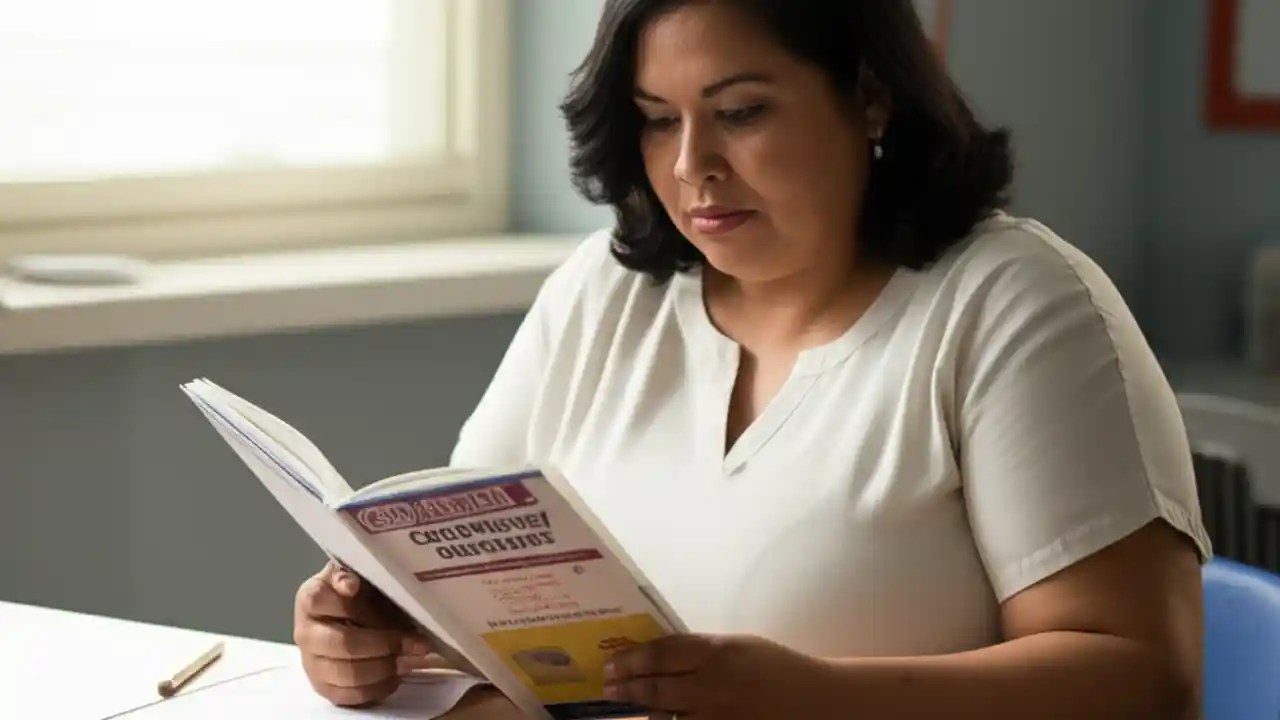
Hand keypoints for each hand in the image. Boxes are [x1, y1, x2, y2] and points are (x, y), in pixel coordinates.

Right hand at [294, 561, 440, 705]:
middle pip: (343, 644)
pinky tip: (395, 675)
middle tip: (417, 643)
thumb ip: (357, 574)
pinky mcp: (323, 686)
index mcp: (311, 597)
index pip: (322, 601)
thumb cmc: (361, 592)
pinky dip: (377, 688)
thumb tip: (349, 584)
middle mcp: (305, 632)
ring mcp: (311, 662)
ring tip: (410, 659)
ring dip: (385, 668)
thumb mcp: (362, 574)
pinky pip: (349, 696)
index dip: (357, 605)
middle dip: (385, 644)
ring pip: (348, 674)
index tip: (388, 608)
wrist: (349, 616)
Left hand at [602, 634, 834, 718]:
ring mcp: (717, 716)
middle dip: (627, 687)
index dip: (632, 658)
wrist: (815, 701)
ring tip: (629, 704)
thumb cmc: (776, 666)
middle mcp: (712, 684)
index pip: (661, 653)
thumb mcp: (738, 645)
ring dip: (645, 711)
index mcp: (716, 652)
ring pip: (666, 717)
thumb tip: (660, 655)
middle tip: (609, 686)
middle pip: (656, 686)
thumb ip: (702, 650)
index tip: (613, 662)